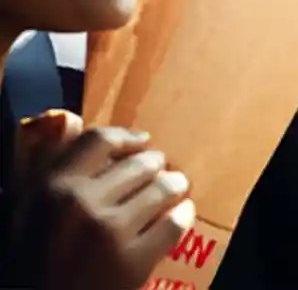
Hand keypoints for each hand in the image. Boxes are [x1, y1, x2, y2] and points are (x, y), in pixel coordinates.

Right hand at [10, 111, 195, 289]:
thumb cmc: (36, 255)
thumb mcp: (32, 205)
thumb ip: (54, 164)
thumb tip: (71, 118)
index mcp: (54, 187)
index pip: (100, 140)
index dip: (127, 137)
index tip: (142, 142)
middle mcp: (82, 203)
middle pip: (142, 162)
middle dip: (155, 167)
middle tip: (158, 173)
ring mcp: (110, 232)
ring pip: (164, 188)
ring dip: (173, 186)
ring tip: (174, 189)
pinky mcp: (133, 261)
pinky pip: (175, 223)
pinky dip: (183, 215)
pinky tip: (181, 213)